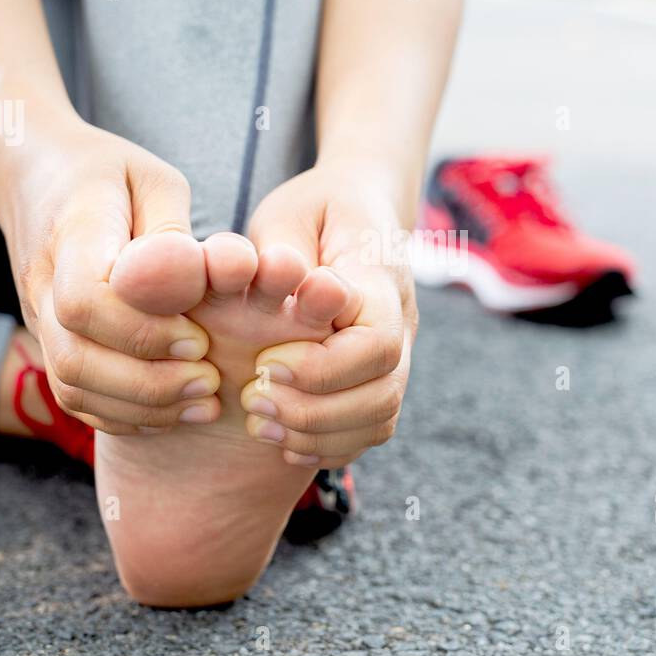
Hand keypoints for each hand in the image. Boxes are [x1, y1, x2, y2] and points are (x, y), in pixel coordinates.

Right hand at [0, 116, 217, 433]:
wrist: (38, 175)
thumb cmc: (110, 175)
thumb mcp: (154, 180)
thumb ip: (172, 230)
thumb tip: (193, 277)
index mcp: (73, 232)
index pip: (86, 299)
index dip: (143, 331)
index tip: (199, 337)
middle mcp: (44, 282)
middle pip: (75, 356)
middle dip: (148, 381)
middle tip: (210, 380)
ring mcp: (38, 316)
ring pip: (71, 384)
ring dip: (141, 405)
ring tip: (203, 401)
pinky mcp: (47, 339)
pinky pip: (73, 395)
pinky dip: (123, 414)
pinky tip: (173, 411)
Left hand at [243, 159, 417, 467]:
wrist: (359, 210)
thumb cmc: (317, 208)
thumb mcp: (292, 211)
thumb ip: (282, 247)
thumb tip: (281, 276)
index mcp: (382, 280)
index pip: (376, 344)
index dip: (323, 368)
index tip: (267, 363)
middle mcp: (401, 324)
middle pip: (382, 393)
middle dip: (314, 410)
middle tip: (254, 399)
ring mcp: (398, 356)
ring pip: (380, 419)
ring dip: (318, 433)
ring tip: (260, 422)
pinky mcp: (381, 378)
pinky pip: (371, 431)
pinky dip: (329, 446)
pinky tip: (284, 439)